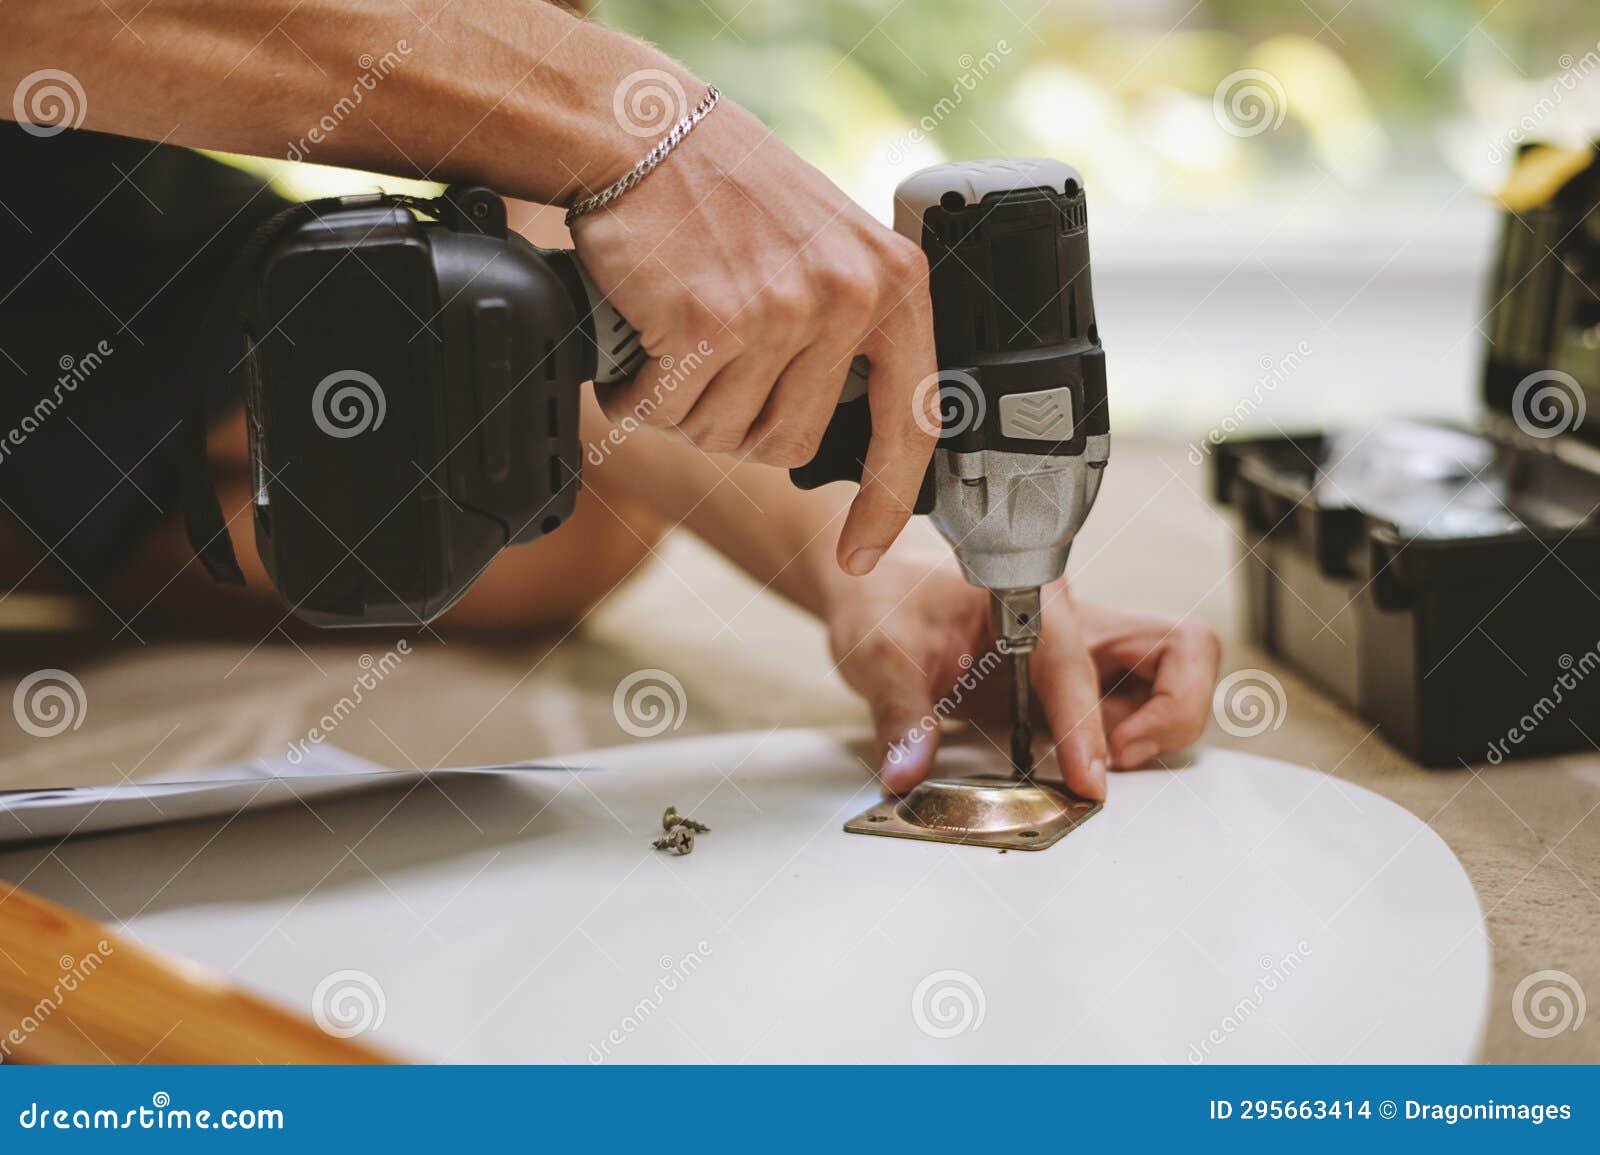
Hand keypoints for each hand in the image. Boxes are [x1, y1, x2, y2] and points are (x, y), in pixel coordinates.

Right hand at [571, 97, 937, 576]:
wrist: (641, 134)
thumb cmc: (726, 193)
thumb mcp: (827, 246)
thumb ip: (850, 329)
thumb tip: (844, 431)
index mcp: (892, 282)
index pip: (911, 421)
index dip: (885, 501)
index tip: (860, 552)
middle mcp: (847, 297)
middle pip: (792, 444)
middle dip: (738, 426)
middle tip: (707, 368)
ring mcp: (781, 312)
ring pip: (724, 436)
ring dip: (683, 409)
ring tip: (672, 340)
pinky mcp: (709, 324)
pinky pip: (666, 413)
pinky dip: (636, 396)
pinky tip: (635, 343)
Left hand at [824, 554, 1220, 797]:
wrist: (881, 595)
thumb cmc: (889, 602)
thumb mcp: (879, 654)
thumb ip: (899, 712)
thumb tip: (910, 768)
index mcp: (1030, 597)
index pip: (1079, 662)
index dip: (1087, 723)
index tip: (1089, 776)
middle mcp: (1074, 621)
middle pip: (1180, 651)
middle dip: (1174, 710)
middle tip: (1118, 759)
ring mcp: (1086, 654)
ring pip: (1175, 680)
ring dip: (1163, 727)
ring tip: (1102, 764)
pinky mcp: (1082, 687)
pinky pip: (1141, 711)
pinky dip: (1138, 741)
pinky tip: (1088, 763)